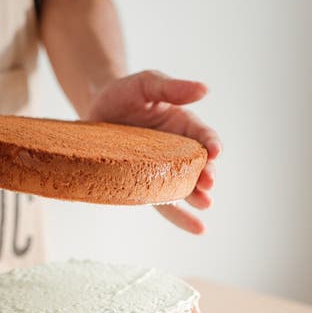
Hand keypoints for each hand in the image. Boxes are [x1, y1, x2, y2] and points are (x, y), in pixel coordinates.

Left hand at [87, 70, 221, 233]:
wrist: (96, 108)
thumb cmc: (125, 93)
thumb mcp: (147, 83)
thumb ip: (173, 87)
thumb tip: (205, 90)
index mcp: (183, 125)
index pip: (203, 135)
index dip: (211, 144)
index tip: (215, 152)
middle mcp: (178, 151)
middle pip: (197, 165)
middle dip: (206, 174)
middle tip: (208, 183)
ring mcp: (163, 170)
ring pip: (184, 187)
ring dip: (196, 196)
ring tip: (205, 204)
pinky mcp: (146, 186)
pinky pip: (164, 203)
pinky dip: (181, 216)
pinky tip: (199, 228)